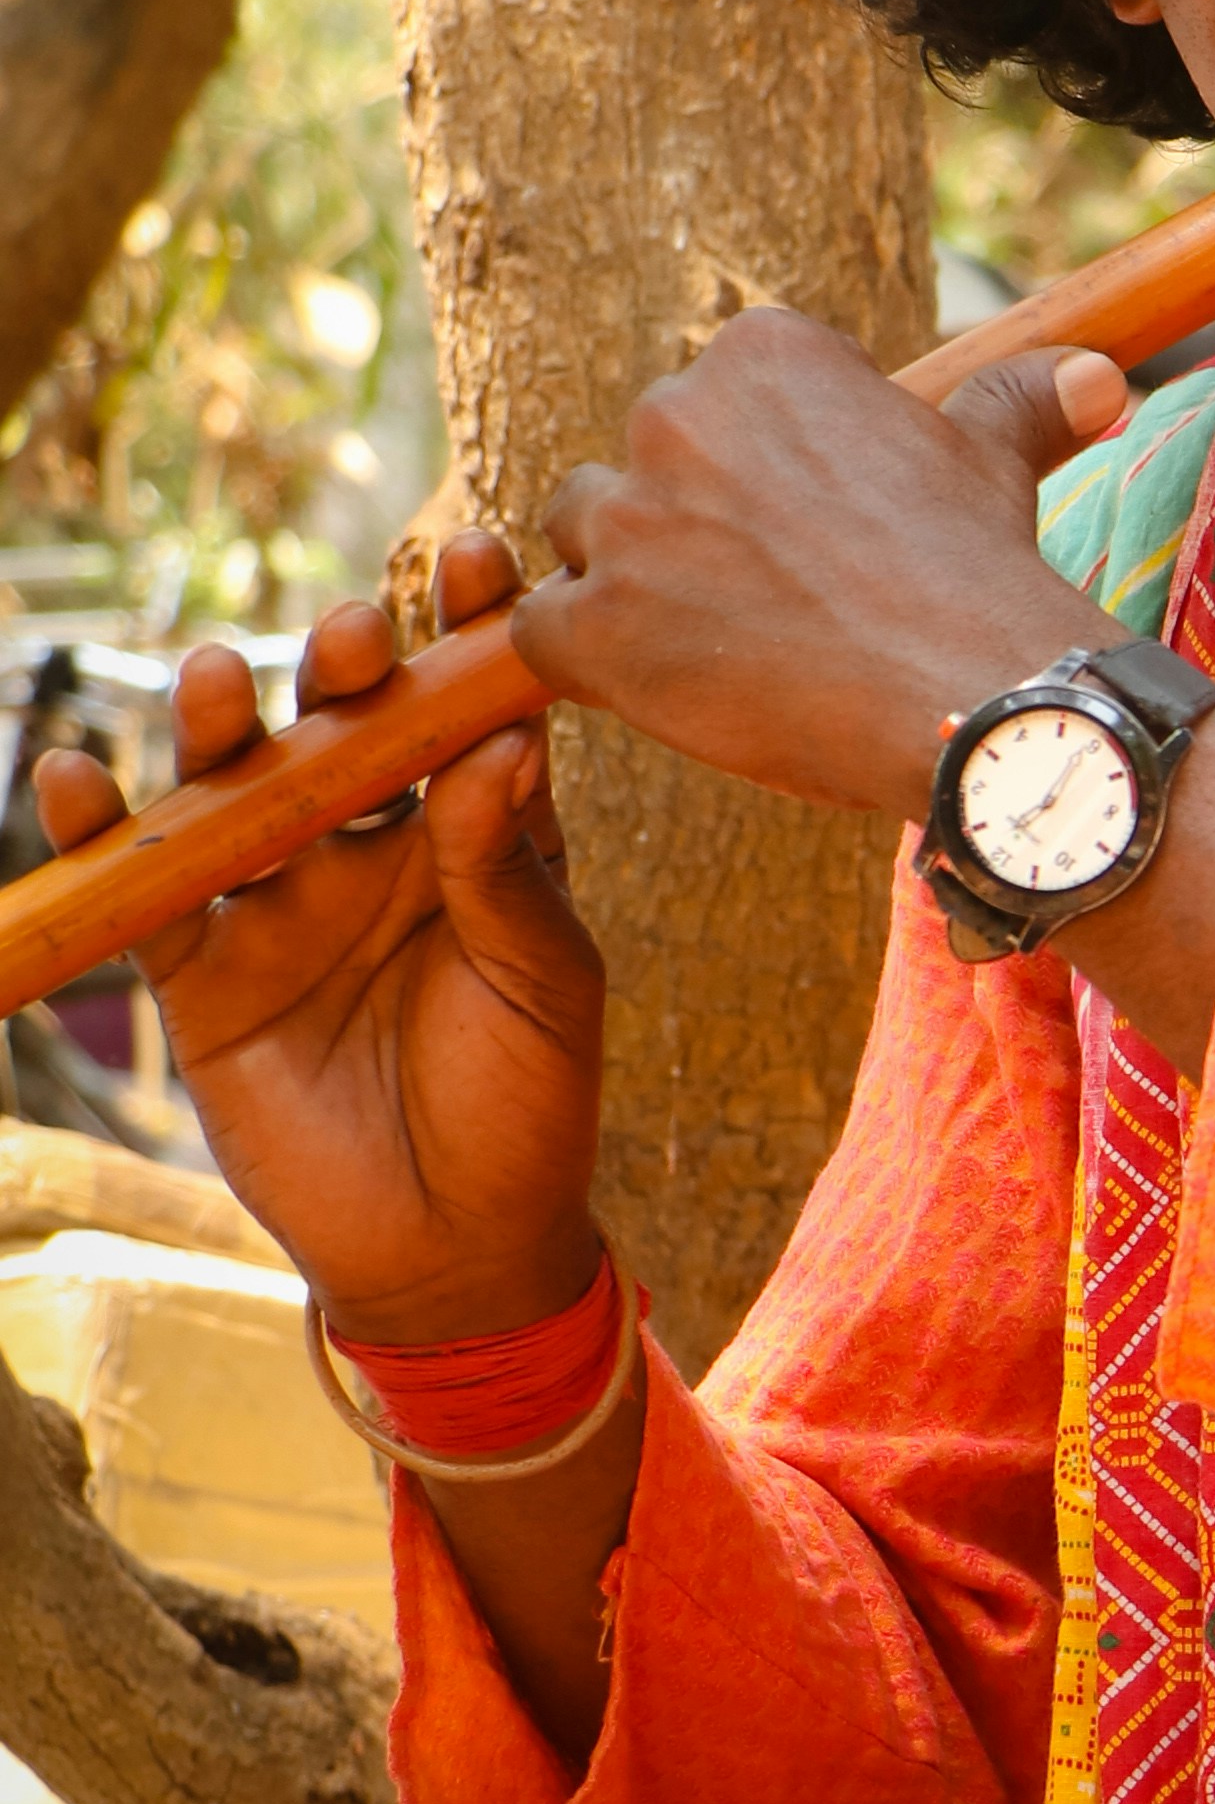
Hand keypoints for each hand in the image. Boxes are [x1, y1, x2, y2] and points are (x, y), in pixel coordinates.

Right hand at [33, 533, 604, 1344]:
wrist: (457, 1247)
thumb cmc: (529, 1102)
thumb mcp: (544, 982)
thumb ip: (507, 867)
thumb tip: (502, 740)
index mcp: (478, 830)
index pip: (470, 705)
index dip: (470, 627)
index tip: (477, 556)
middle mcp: (374, 843)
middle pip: (344, 724)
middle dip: (343, 664)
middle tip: (354, 633)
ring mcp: (281, 900)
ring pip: (236, 784)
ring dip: (221, 724)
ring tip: (220, 683)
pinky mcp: (201, 972)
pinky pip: (143, 888)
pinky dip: (103, 830)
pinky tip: (80, 778)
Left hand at [512, 308, 1131, 818]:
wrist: (977, 698)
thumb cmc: (984, 573)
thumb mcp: (998, 459)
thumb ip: (1020, 401)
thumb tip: (1099, 378)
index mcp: (765, 352)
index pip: (715, 400)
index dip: (756, 472)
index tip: (809, 527)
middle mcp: (677, 413)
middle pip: (645, 464)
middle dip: (688, 521)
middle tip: (772, 593)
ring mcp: (628, 520)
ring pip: (587, 535)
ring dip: (631, 582)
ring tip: (722, 640)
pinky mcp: (592, 625)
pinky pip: (545, 631)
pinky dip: (589, 661)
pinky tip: (668, 685)